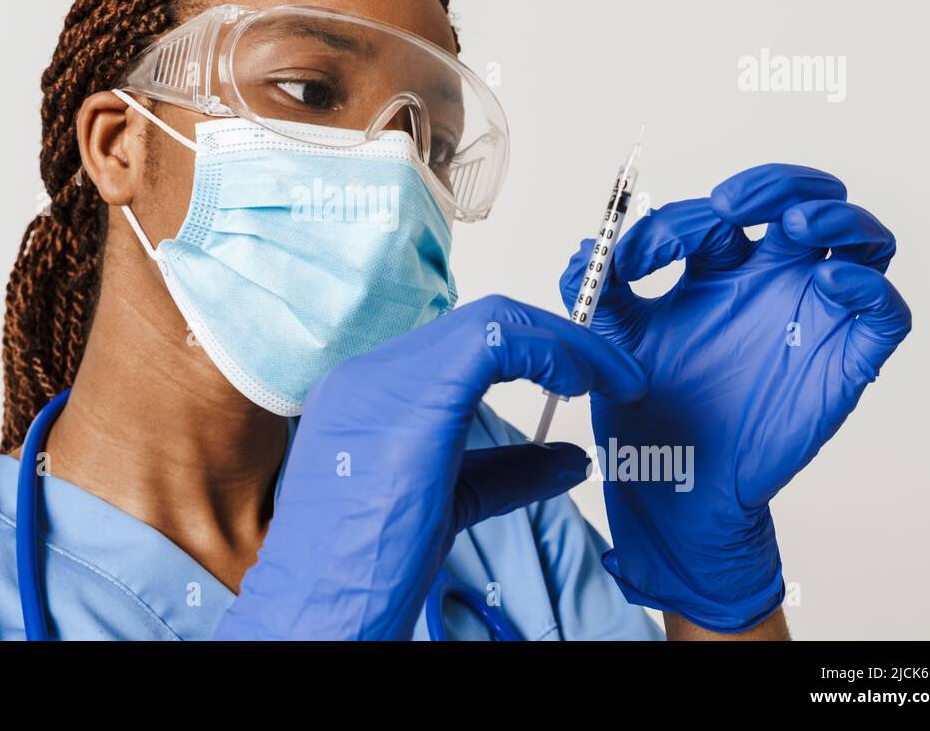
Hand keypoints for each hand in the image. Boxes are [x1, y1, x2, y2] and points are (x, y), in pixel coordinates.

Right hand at [212, 295, 647, 639]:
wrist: (317, 608)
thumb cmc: (361, 570)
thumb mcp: (447, 505)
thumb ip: (506, 474)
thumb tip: (571, 459)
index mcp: (367, 393)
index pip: (460, 340)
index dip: (530, 348)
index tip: (580, 375)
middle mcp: (369, 375)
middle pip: (479, 321)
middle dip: (555, 339)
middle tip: (612, 372)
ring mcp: (384, 380)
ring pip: (491, 321)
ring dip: (562, 344)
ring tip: (612, 376)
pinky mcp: (412, 402)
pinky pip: (495, 344)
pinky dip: (549, 353)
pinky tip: (579, 381)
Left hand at [561, 164, 910, 631]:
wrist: (672, 493)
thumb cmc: (646, 417)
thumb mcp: (610, 346)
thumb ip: (597, 294)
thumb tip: (585, 252)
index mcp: (715, 273)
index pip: (716, 215)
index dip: (677, 220)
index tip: (635, 262)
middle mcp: (770, 284)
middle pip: (801, 200)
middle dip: (773, 184)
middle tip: (730, 205)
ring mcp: (813, 315)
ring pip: (859, 239)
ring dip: (832, 215)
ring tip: (793, 225)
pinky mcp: (846, 360)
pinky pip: (886, 311)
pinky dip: (870, 286)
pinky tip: (832, 283)